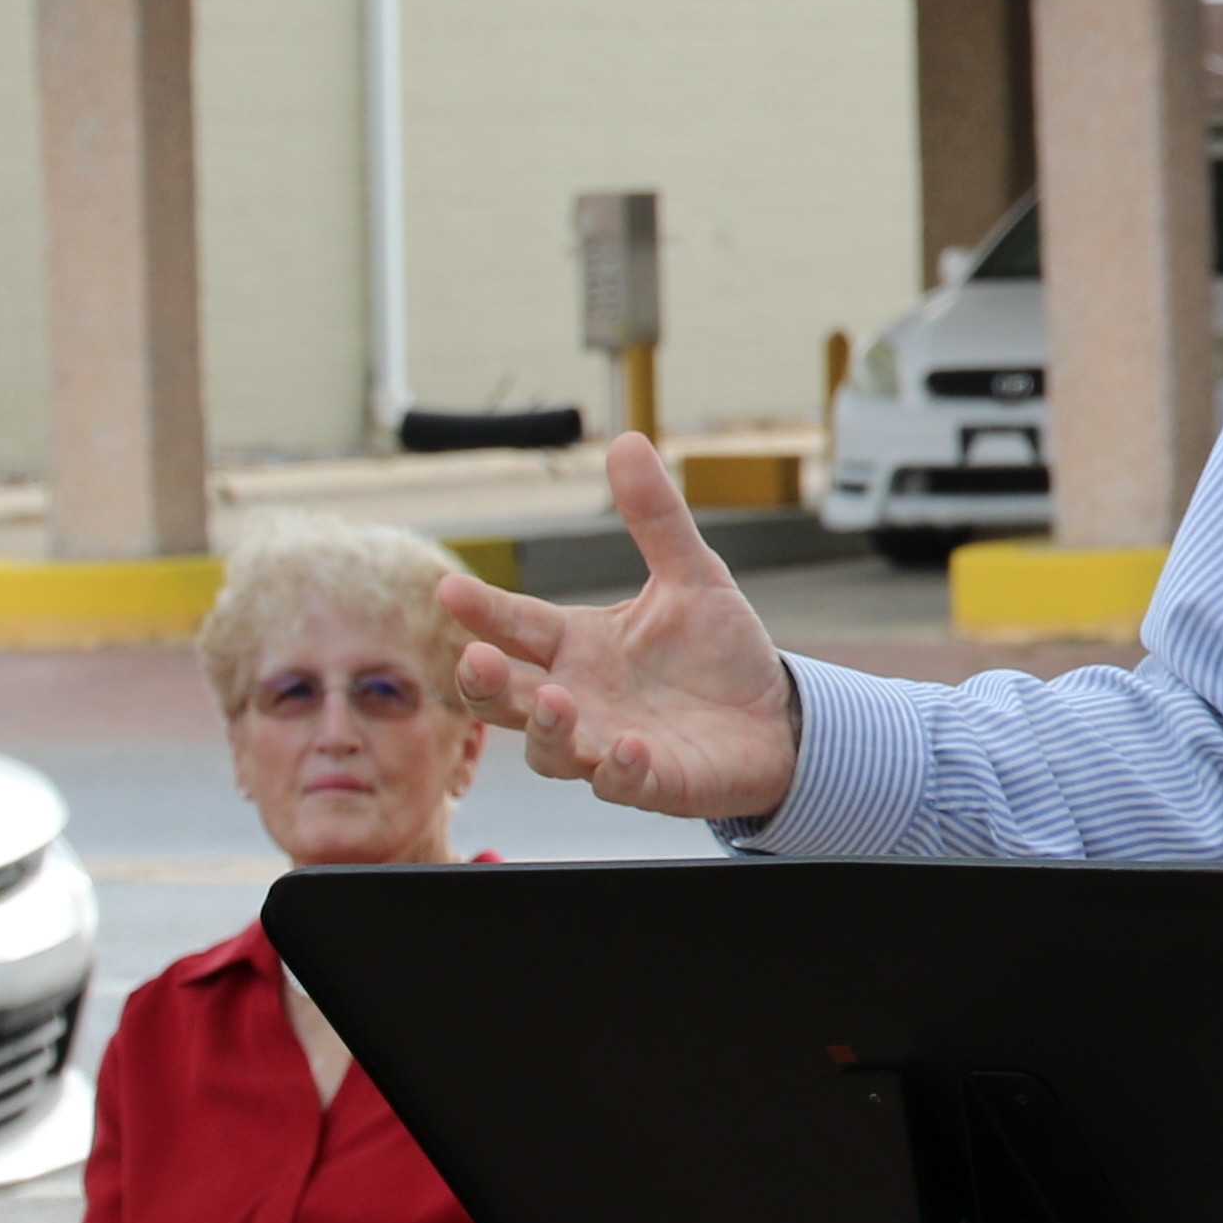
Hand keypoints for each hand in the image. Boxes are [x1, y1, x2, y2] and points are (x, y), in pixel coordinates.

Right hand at [442, 438, 798, 816]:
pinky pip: (621, 783)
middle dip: (480, 683)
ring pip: (549, 748)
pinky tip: (630, 747)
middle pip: (502, 698)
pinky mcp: (650, 782)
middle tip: (472, 659)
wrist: (775, 719)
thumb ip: (656, 517)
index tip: (447, 588)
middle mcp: (578, 698)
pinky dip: (621, 768)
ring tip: (554, 701)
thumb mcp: (692, 576)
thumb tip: (628, 439)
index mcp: (577, 645)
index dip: (480, 609)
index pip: (514, 624)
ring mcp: (606, 744)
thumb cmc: (720, 653)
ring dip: (546, 728)